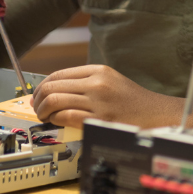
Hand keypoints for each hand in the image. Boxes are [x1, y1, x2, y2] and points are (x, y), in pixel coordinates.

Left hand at [31, 64, 179, 128]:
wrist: (154, 113)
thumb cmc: (132, 100)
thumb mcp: (111, 80)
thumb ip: (86, 81)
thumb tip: (55, 90)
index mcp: (99, 71)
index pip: (58, 74)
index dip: (42, 86)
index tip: (38, 96)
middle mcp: (97, 83)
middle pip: (53, 87)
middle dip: (38, 99)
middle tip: (38, 108)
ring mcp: (98, 101)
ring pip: (56, 101)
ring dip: (43, 111)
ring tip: (45, 117)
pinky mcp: (99, 119)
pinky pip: (66, 117)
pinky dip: (55, 120)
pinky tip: (57, 123)